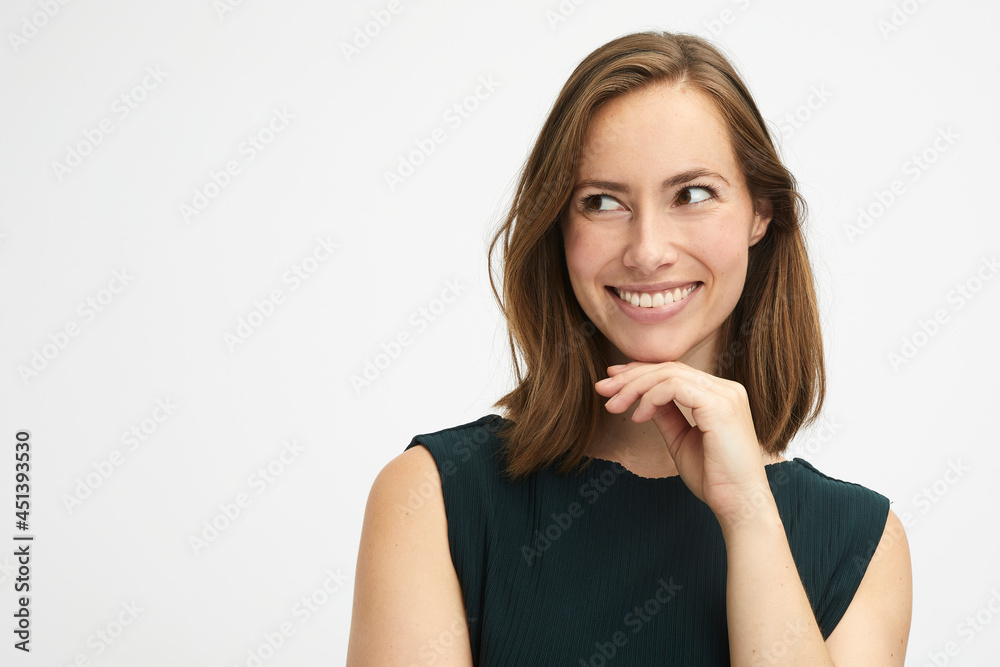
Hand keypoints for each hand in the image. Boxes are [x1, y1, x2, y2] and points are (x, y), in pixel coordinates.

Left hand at [595, 361, 771, 527]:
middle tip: (602, 389)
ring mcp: (725, 394)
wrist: (738, 503)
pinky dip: (650, 398)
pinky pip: (674, 387)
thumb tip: (643, 398)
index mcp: (720, 394)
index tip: (612, 382)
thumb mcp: (681, 439)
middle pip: (669, 368)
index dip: (641, 372)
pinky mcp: (720, 404)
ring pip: (668, 373)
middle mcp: (726, 389)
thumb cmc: (714, 478)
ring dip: (634, 387)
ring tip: (613, 406)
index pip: (675, 371)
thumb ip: (666, 415)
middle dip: (630, 377)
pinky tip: (637, 417)